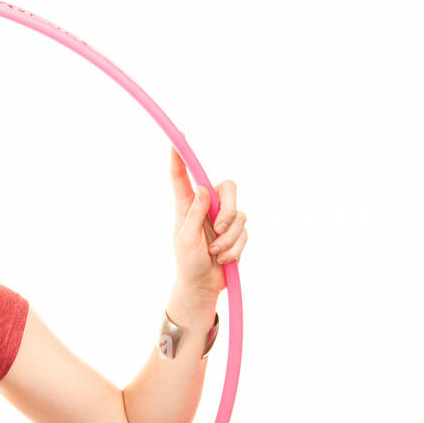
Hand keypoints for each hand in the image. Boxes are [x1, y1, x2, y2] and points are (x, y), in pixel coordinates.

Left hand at [169, 146, 247, 295]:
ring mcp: (223, 219)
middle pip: (228, 188)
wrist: (202, 286)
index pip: (184, 176)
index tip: (178, 137)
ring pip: (239, 215)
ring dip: (229, 238)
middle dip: (229, 209)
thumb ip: (194, 214)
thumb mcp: (186, 239)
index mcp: (187, 205)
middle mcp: (207, 207)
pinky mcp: (236, 232)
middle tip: (219, 229)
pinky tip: (223, 259)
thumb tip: (203, 189)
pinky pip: (245, 232)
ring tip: (215, 253)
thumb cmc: (187, 263)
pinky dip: (234, 248)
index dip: (181, 156)